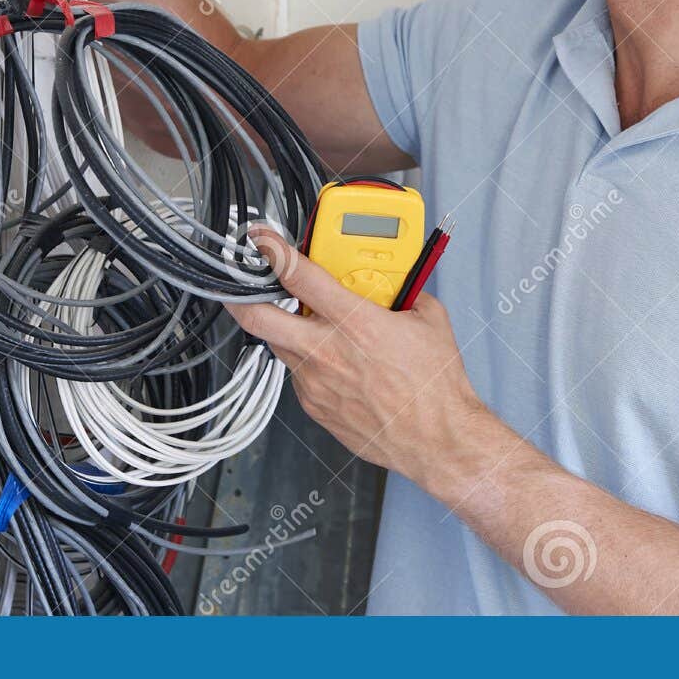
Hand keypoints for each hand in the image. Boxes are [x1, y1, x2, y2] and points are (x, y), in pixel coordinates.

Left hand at [226, 228, 487, 482]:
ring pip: (278, 345)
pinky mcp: (314, 406)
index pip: (298, 275)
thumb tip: (395, 283)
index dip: (272, 250)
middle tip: (241, 283)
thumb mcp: (429, 320)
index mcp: (354, 321)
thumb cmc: (435, 386)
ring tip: (302, 322)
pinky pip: (297, 374)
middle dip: (240, 294)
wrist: (438, 439)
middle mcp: (326, 350)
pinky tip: (330, 360)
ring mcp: (315, 381)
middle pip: (258, 317)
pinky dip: (307, 360)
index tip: (261, 238)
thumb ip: (404, 293)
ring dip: (283, 328)